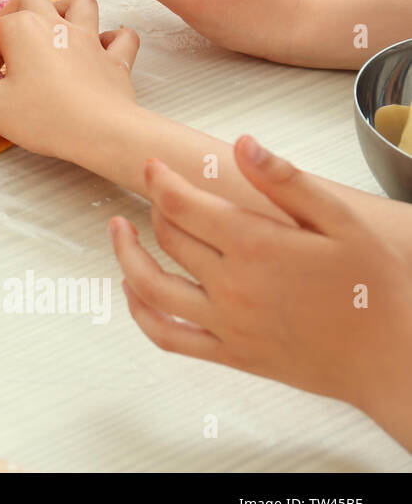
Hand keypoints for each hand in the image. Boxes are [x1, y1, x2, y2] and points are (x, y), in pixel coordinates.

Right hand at [0, 0, 139, 159]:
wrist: (103, 132)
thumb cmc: (46, 116)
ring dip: (62, 11)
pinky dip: (109, 40)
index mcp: (22, 29)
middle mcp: (56, 24)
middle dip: (9, 18)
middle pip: (28, 1)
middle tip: (2, 47)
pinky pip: (119, 38)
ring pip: (79, 3)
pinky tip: (98, 51)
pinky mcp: (115, 60)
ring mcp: (90, 39)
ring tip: (50, 31)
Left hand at [111, 136, 411, 449]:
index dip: (159, 179)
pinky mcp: (228, 353)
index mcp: (256, 245)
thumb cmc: (375, 289)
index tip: (152, 166)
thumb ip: (286, 181)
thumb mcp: (341, 223)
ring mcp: (225, 323)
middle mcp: (231, 284)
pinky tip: (132, 292)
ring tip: (118, 230)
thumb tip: (244, 145)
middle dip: (153, 207)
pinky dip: (140, 312)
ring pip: (150, 285)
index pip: (182, 203)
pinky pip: (166, 335)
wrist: (391, 358)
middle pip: (167, 237)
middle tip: (154, 191)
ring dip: (125, 254)